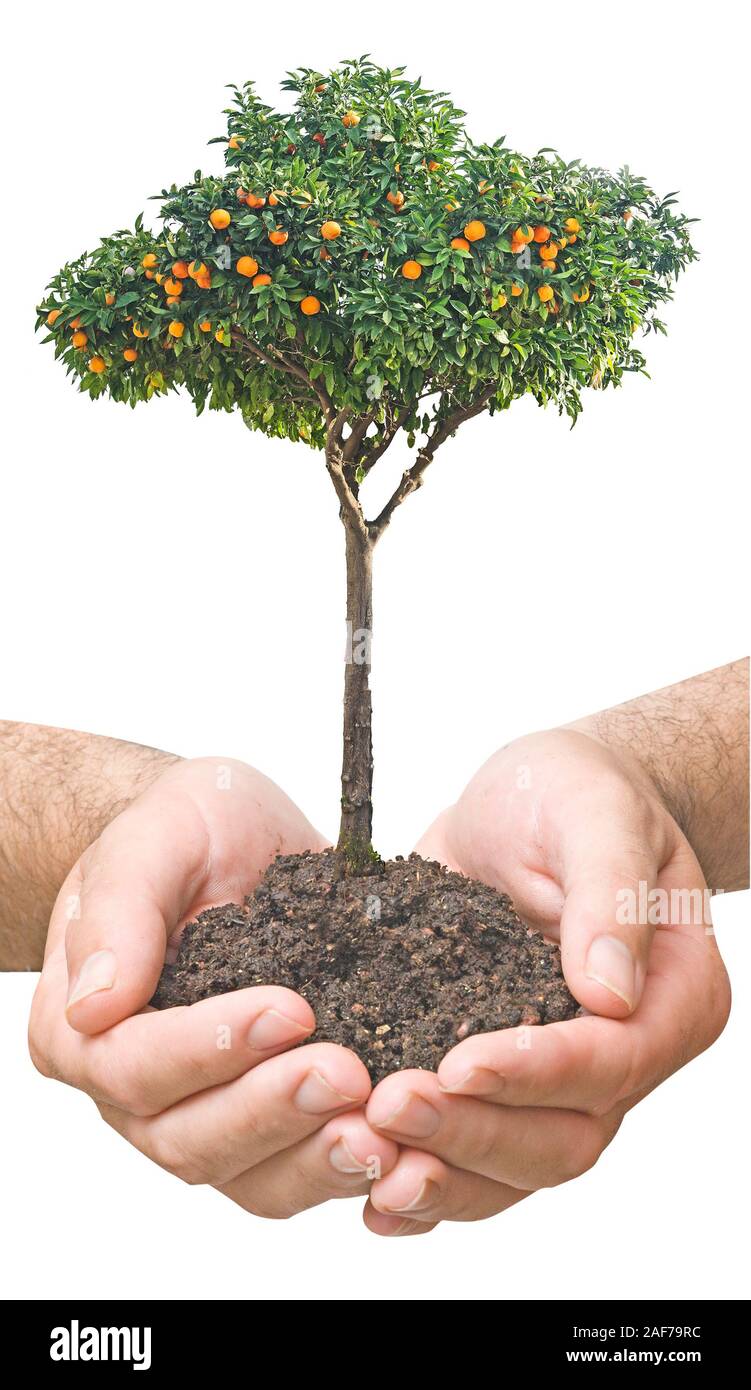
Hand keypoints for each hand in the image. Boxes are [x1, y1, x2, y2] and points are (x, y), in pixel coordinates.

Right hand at [29, 757, 396, 1216]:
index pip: (134, 1066)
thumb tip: (95, 1004)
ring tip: (381, 1134)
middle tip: (349, 1075)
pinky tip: (403, 1152)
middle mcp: (133, 1094)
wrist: (234, 837)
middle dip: (273, 1109)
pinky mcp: (268, 1127)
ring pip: (248, 1176)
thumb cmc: (184, 830)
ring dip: (315, 1158)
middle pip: (189, 1139)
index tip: (292, 1008)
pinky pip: (298, 1173)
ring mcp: (201, 1118)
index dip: (209, 1048)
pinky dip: (346, 1168)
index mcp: (84, 1029)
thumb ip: (121, 910)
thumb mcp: (154, 836)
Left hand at [362, 729, 729, 1234]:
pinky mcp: (500, 1079)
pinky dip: (427, 1184)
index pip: (612, 1061)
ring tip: (367, 1164)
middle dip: (476, 1131)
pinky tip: (367, 1199)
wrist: (536, 797)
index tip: (460, 1061)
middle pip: (564, 1137)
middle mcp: (624, 1056)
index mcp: (672, 998)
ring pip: (516, 1167)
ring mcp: (560, 1079)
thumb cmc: (576, 792)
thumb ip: (609, 892)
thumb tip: (610, 994)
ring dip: (443, 1174)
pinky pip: (474, 1157)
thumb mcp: (595, 812)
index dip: (539, 1071)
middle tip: (390, 1107)